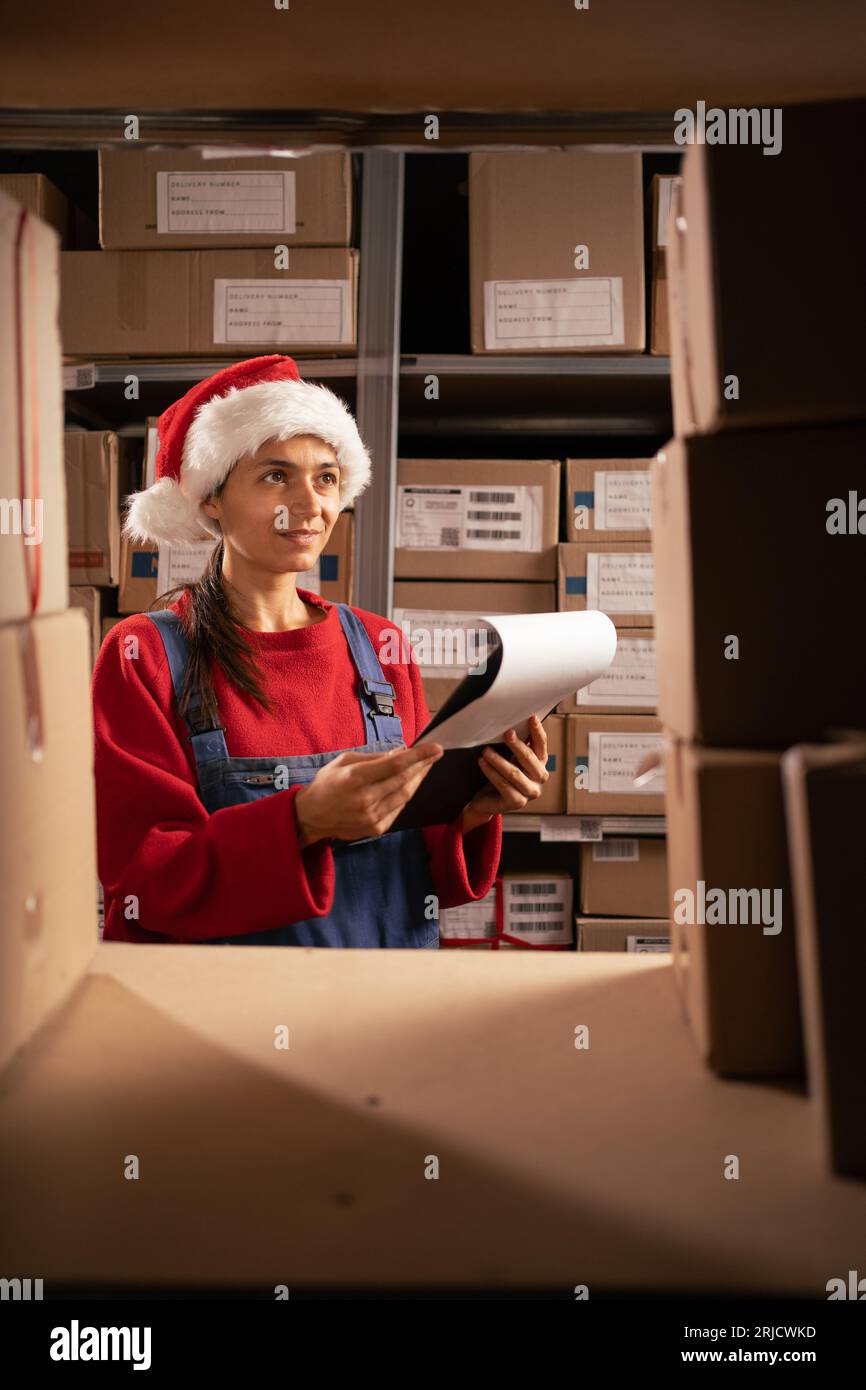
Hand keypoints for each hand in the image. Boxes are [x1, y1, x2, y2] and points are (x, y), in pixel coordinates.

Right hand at [294, 741, 443, 845]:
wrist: (311, 816)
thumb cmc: (327, 783)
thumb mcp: (345, 760)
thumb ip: (374, 757)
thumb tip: (402, 752)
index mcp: (356, 777)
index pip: (395, 765)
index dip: (419, 756)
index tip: (436, 748)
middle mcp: (365, 798)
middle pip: (404, 780)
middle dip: (423, 766)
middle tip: (435, 755)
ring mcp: (371, 816)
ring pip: (405, 796)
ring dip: (418, 780)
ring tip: (425, 768)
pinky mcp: (375, 829)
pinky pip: (398, 809)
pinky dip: (406, 795)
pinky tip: (410, 784)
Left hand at [462, 714, 548, 830]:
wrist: (486, 800)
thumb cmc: (499, 774)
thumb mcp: (509, 757)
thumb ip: (515, 744)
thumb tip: (512, 720)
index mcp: (540, 763)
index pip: (541, 745)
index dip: (537, 731)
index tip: (531, 717)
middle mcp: (539, 778)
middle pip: (530, 759)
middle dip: (517, 745)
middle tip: (506, 733)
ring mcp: (529, 793)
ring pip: (515, 773)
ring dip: (499, 760)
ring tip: (485, 751)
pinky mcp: (517, 803)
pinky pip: (504, 786)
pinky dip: (492, 773)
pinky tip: (482, 763)